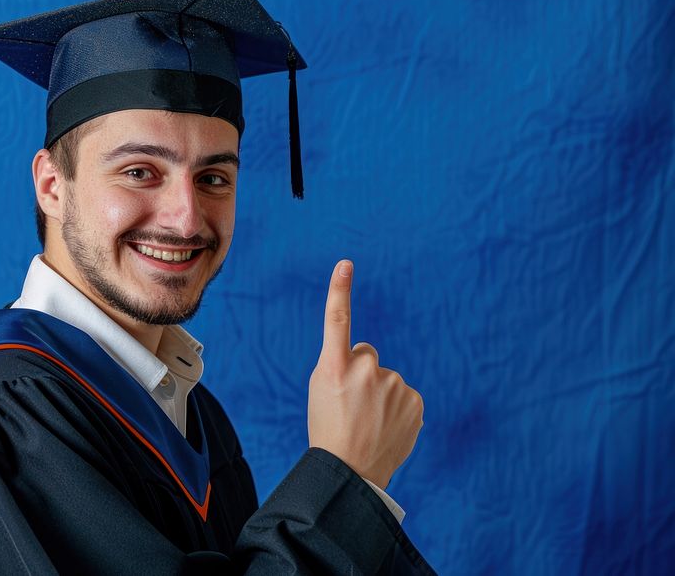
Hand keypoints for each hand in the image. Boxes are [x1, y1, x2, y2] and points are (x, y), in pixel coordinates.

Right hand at [308, 260, 423, 488]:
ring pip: (385, 377)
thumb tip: (371, 358)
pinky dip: (396, 407)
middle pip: (366, 355)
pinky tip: (385, 427)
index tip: (345, 265)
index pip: (338, 321)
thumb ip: (342, 365)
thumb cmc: (329, 428)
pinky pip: (403, 394)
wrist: (351, 472)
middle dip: (360, 372)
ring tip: (367, 422)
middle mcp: (365, 371)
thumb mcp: (321, 390)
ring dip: (378, 393)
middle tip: (350, 405)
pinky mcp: (414, 401)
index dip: (340, 291)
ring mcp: (394, 386)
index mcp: (334, 368)